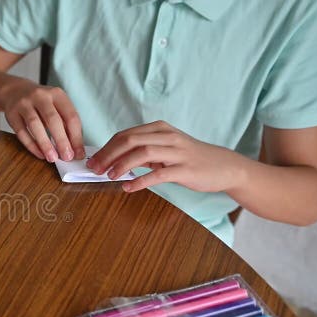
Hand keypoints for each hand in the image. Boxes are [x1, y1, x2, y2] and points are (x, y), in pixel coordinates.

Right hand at [0, 79, 84, 162]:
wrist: (15, 91)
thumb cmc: (41, 104)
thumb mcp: (56, 106)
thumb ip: (65, 124)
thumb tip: (75, 149)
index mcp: (57, 94)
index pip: (70, 116)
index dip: (76, 136)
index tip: (78, 153)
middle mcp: (41, 96)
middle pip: (53, 119)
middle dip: (61, 140)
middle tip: (67, 157)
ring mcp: (24, 103)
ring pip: (35, 124)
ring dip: (45, 144)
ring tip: (52, 158)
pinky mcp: (11, 113)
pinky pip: (21, 131)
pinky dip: (31, 145)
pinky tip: (39, 154)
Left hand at [87, 120, 246, 192]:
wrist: (224, 167)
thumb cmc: (190, 158)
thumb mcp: (165, 148)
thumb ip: (143, 150)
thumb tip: (113, 159)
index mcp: (160, 129)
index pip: (126, 134)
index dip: (106, 147)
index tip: (93, 160)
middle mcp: (167, 137)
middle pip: (130, 141)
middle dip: (108, 154)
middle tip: (95, 168)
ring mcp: (177, 152)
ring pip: (143, 153)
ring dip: (122, 165)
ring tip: (110, 176)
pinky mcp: (185, 169)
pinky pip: (158, 174)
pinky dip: (140, 181)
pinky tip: (128, 188)